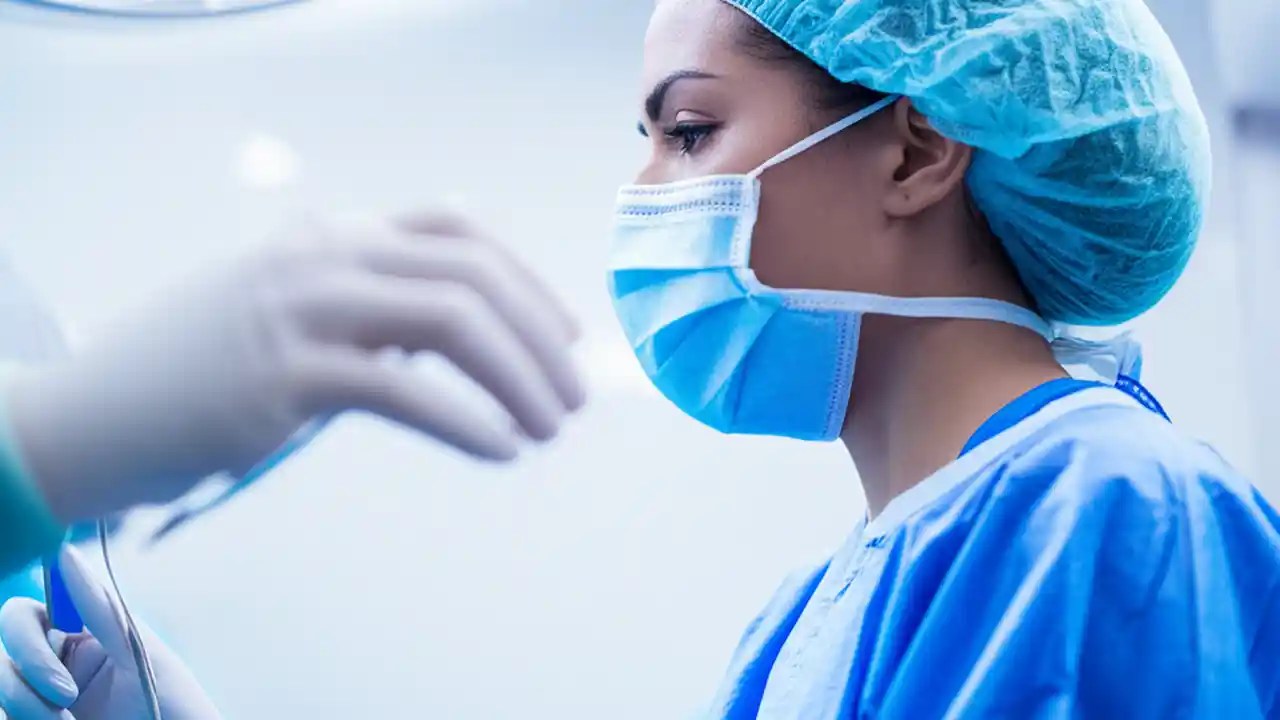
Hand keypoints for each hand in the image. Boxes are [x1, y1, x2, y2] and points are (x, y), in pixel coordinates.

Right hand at [0, 546, 218, 718]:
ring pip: (1, 684)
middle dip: (31, 665)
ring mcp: (38, 698)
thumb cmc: (170, 707)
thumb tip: (64, 553)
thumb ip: (98, 610)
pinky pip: (2, 715)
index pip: (27, 614)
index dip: (25, 626)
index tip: (61, 635)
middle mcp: (53, 662)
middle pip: (6, 646)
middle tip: (66, 695)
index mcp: (80, 635)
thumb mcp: (137, 657)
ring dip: (29, 705)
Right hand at [6, 211, 585, 522]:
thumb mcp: (288, 313)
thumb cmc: (200, 372)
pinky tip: (503, 450)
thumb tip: (467, 340)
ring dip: (519, 377)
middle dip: (540, 336)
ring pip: (449, 321)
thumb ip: (368, 308)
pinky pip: (402, 389)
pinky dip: (467, 421)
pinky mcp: (283, 374)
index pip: (457, 232)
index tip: (566, 336)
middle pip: (470, 274)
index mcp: (331, 238)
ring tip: (550, 428)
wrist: (91, 414)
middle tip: (574, 396)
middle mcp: (323, 256)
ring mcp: (302, 310)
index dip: (527, 282)